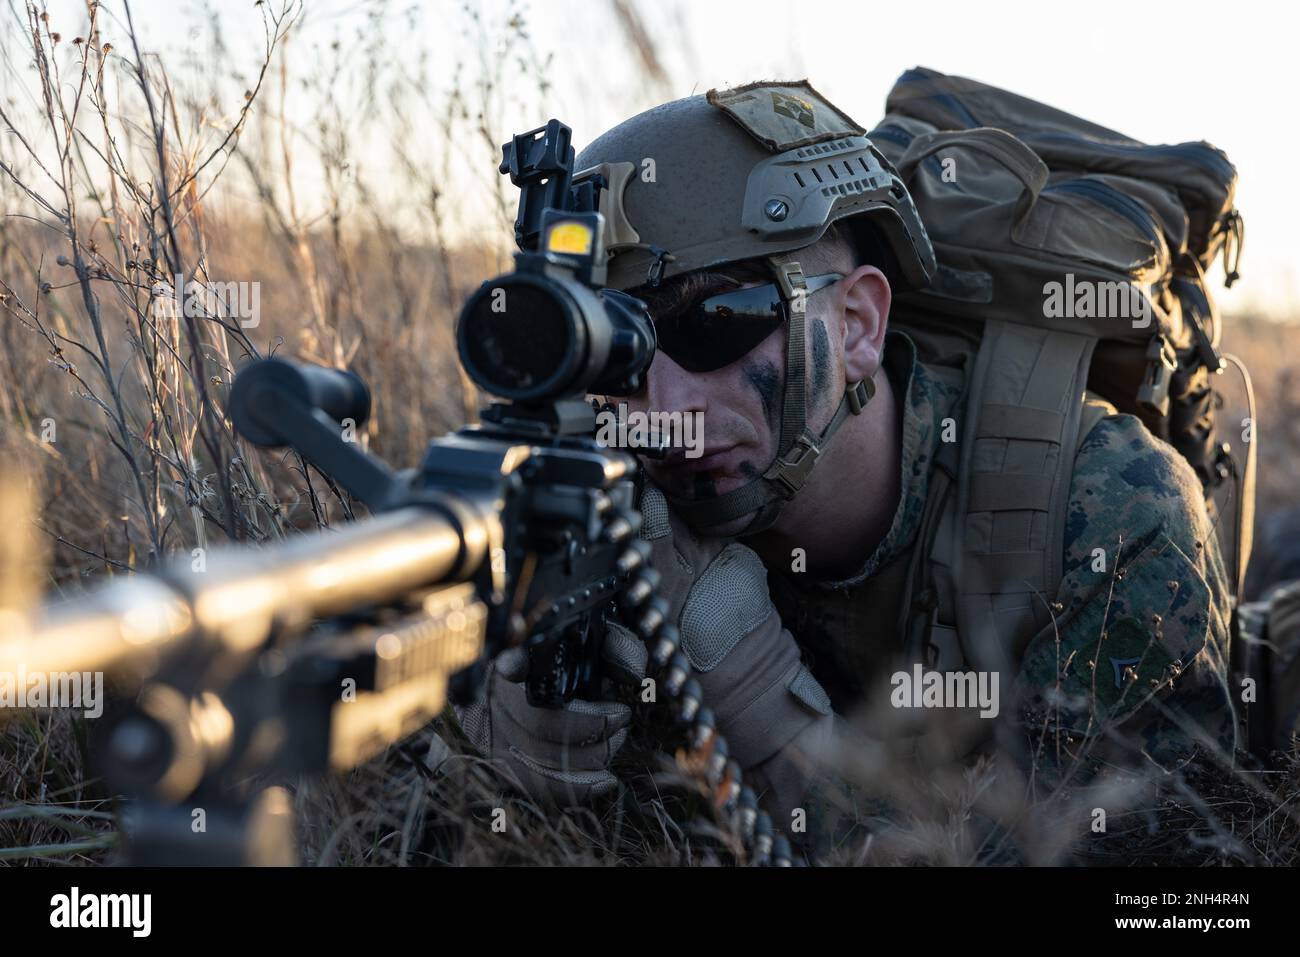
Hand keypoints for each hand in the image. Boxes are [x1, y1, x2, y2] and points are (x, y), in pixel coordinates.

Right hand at [453, 620, 647, 804]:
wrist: (557, 695)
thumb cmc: (578, 667)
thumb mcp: (598, 647)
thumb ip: (618, 648)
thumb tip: (633, 675)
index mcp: (518, 662)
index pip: (508, 665)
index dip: (511, 668)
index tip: (516, 668)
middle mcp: (499, 700)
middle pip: (539, 723)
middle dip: (592, 726)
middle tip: (621, 716)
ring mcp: (498, 738)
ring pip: (541, 763)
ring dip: (591, 756)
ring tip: (617, 740)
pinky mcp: (508, 769)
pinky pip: (541, 790)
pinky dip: (579, 789)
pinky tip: (605, 780)